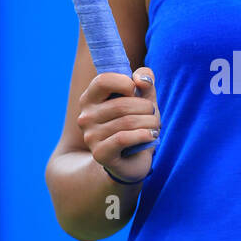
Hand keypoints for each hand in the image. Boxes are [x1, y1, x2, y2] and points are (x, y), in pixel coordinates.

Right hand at [77, 68, 159, 183]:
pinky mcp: (100, 153)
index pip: (103, 80)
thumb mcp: (143, 98)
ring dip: (150, 123)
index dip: (126, 83)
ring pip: (127, 122)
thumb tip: (141, 80)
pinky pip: (124, 138)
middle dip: (146, 108)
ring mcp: (90, 136)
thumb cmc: (136, 124)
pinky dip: (143, 135)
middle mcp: (85, 117)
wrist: (132, 161)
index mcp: (90, 98)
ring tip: (154, 127)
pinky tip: (152, 136)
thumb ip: (145, 81)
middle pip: (122, 104)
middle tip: (153, 115)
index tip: (136, 92)